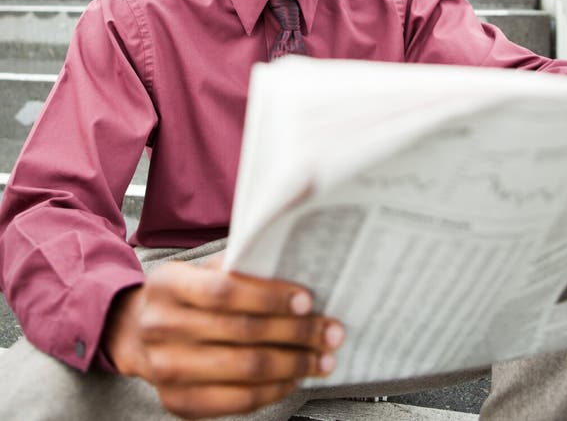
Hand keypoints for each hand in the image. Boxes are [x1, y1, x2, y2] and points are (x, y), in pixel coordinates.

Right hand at [102, 256, 344, 419]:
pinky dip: (274, 390)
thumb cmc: (182, 294)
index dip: (270, 296)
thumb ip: (237, 266)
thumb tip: (292, 264)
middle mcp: (163, 328)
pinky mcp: (178, 402)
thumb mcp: (198, 268)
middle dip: (296, 333)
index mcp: (168, 285)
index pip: (225, 291)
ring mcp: (167, 370)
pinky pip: (237, 401)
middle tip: (331, 330)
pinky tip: (295, 377)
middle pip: (242, 333)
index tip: (307, 299)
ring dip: (294, 365)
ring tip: (323, 358)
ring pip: (245, 370)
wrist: (135, 332)